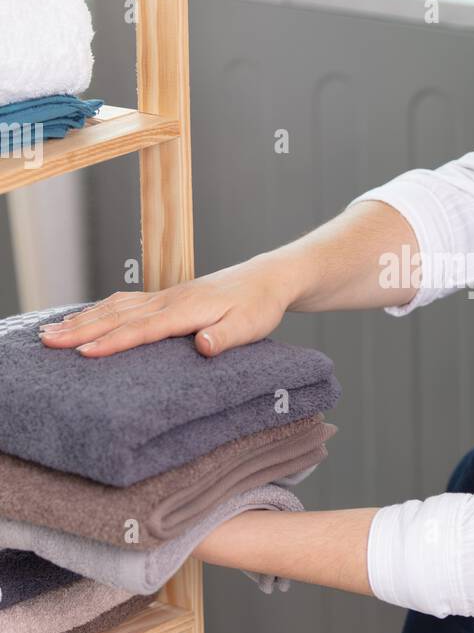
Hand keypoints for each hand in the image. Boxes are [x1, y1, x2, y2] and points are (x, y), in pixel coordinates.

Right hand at [37, 257, 290, 358]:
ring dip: (82, 318)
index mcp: (185, 310)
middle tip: (46, 341)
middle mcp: (168, 300)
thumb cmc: (259, 306)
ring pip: (115, 306)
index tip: (83, 353)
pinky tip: (84, 315)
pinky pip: (124, 301)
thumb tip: (202, 346)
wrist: (267, 278)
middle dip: (80, 329)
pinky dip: (99, 308)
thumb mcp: (250, 326)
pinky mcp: (165, 296)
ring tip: (50, 330)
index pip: (142, 329)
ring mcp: (164, 296)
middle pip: (117, 315)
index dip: (112, 342)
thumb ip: (225, 337)